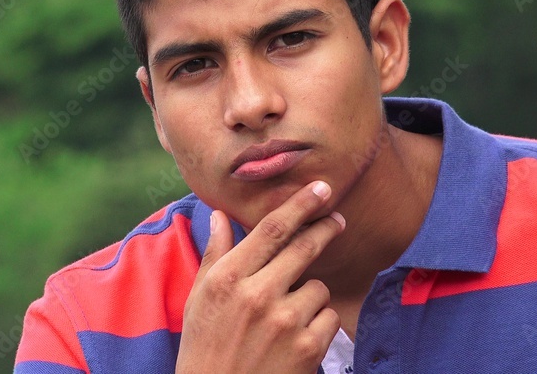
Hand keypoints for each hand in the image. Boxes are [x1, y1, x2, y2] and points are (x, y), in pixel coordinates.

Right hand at [175, 181, 345, 373]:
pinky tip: (296, 339)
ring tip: (286, 318)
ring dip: (309, 295)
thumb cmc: (205, 348)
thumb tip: (220, 214)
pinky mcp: (308, 348)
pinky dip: (318, 325)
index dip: (300, 204)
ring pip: (318, 287)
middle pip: (303, 246)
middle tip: (336, 220)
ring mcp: (284, 322)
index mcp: (228, 279)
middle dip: (325, 228)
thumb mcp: (199, 299)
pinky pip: (329, 317)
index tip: (320, 188)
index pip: (271, 229)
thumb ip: (216, 254)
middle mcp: (257, 295)